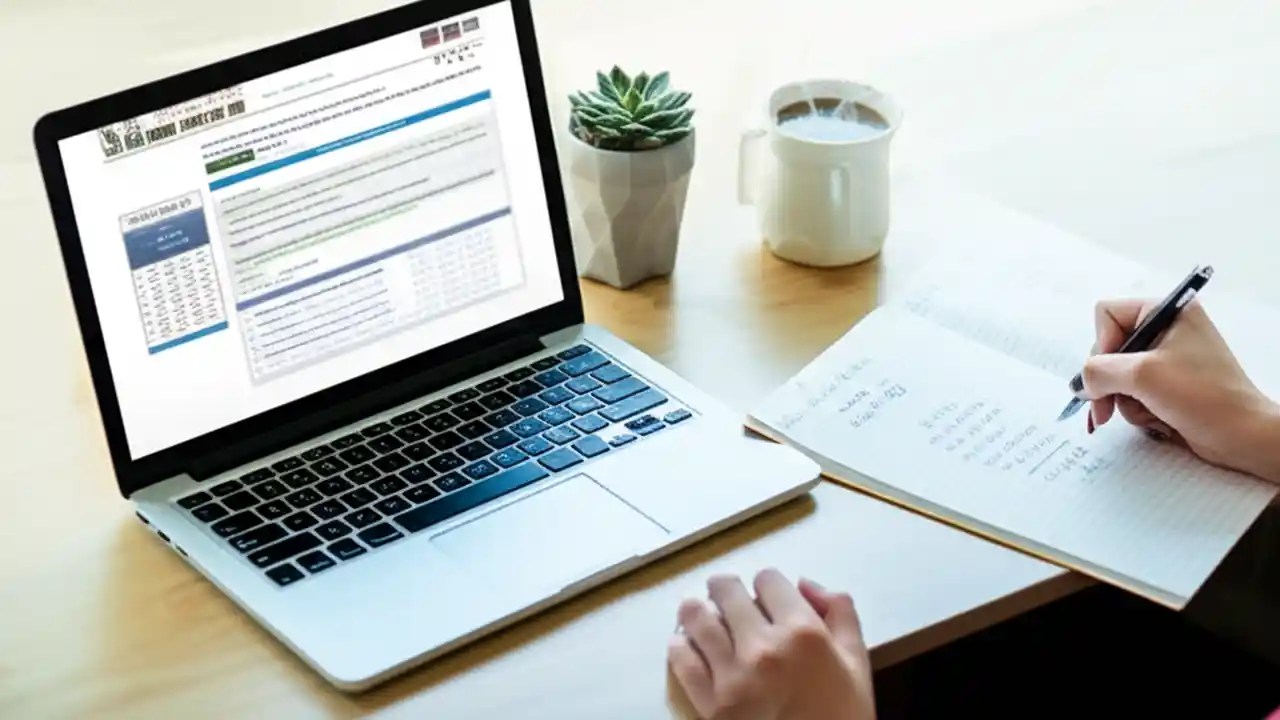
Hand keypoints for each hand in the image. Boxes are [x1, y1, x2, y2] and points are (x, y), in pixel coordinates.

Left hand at [666, 569, 874, 719]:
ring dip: (697, 611)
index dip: (769, 586)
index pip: (768, 579)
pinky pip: (681, 659)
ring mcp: (732, 674)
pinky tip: (686, 645)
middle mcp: (763, 646)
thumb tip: (805, 584)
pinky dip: (680, 646)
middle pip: (725, 590)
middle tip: (727, 598)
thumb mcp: (858, 665)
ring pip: (696, 617)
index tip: (767, 598)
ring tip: (698, 613)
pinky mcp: (709, 702)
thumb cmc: (841, 718)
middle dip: (727, 590)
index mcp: (803, 633)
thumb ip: (840, 614)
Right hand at [1080, 297, 1279, 482]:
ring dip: (1123, 399)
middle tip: (1105, 408)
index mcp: (1166, 312)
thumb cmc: (1202, 395)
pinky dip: (1136, 408)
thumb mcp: (1143, 375)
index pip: (1107, 314)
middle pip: (1107, 348)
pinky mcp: (1167, 385)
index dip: (1102, 344)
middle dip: (1108, 381)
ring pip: (1116, 375)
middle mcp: (1165, 330)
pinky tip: (1155, 418)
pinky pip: (1131, 392)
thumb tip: (1080, 384)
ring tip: (1146, 413)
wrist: (1242, 435)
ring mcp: (1166, 359)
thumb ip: (1098, 371)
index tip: (1113, 371)